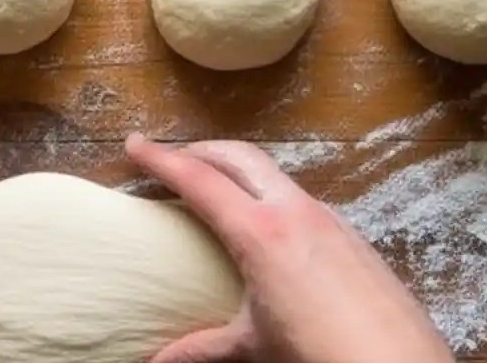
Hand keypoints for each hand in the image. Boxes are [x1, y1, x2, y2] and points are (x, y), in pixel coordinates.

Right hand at [126, 134, 452, 362]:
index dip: (162, 159)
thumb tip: (158, 361)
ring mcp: (329, 219)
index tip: (135, 145)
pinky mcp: (351, 236)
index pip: (199, 180)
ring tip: (216, 186)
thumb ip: (203, 348)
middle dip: (200, 149)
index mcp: (260, 232)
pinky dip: (270, 195)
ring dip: (238, 169)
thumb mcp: (255, 347)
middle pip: (238, 156)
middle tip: (172, 157)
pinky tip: (268, 225)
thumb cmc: (324, 355)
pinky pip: (301, 199)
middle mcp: (295, 211)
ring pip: (273, 173)